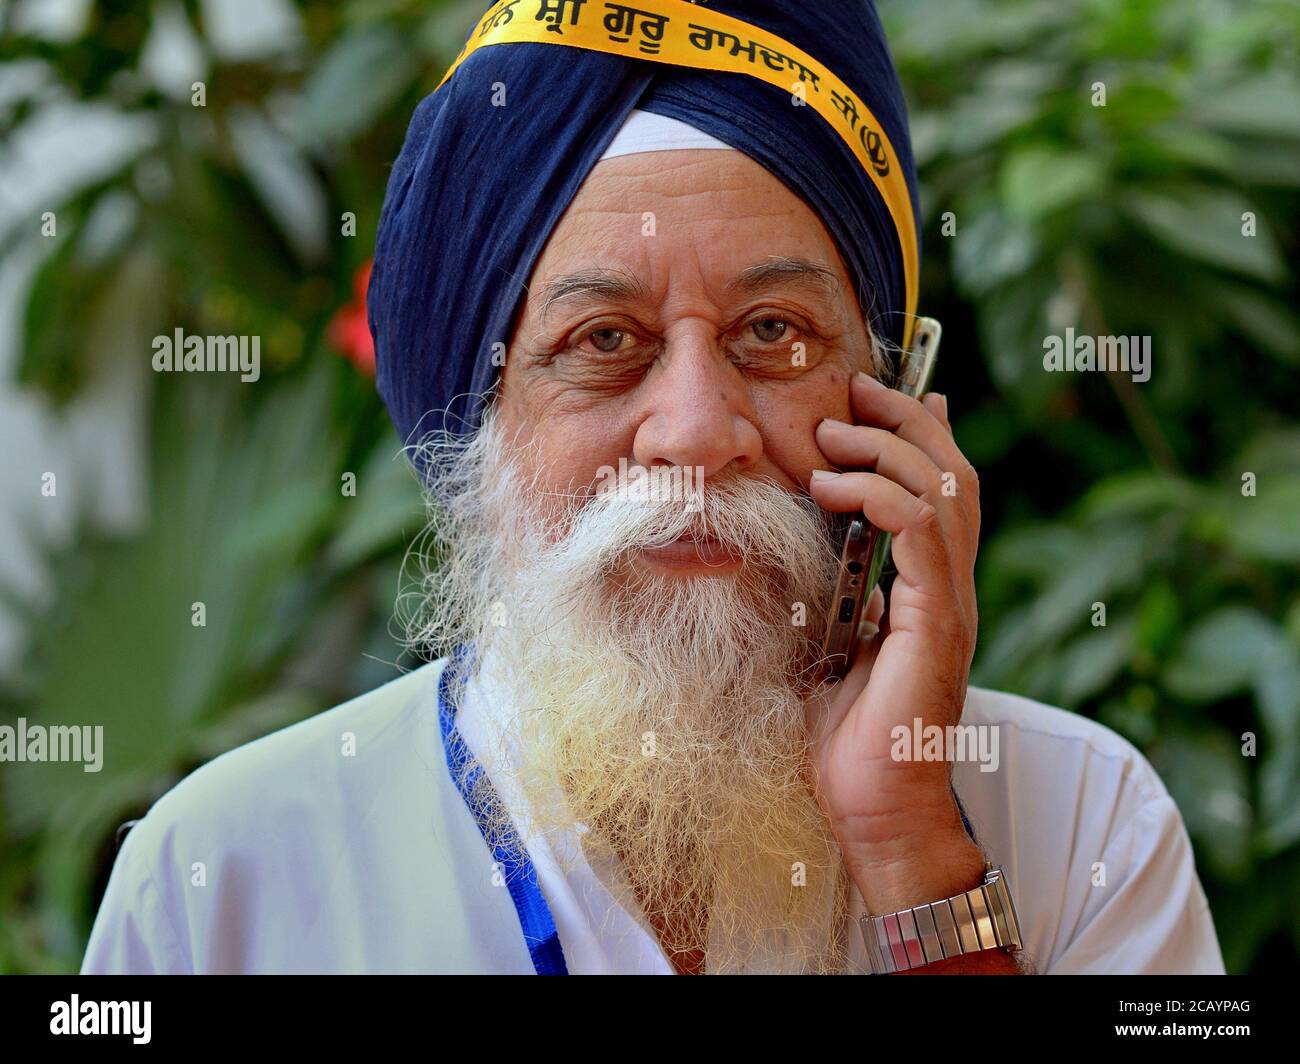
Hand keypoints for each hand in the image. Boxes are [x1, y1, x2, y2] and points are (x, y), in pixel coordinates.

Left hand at [804, 371, 981, 903]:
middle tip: (857, 389)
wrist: (871, 810)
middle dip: (907, 420)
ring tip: (837, 432)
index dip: (912, 435)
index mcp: (927, 589)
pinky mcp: (937, 624)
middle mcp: (949, 588)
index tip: (864, 400)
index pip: (938, 490)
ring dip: (891, 448)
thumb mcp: (827, 646)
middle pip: (952, 474)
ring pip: (946, 492)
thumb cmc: (844, 737)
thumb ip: (834, 596)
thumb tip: (821, 557)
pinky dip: (884, 497)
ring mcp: (949, 604)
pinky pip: (924, 535)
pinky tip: (837, 487)